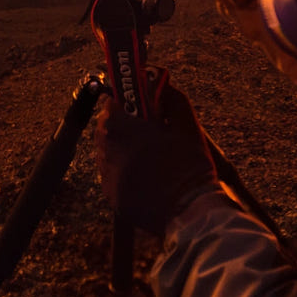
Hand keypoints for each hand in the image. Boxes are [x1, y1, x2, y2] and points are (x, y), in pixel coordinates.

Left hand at [95, 74, 217, 234]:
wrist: (191, 211)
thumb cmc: (190, 166)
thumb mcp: (188, 126)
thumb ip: (172, 99)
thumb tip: (162, 84)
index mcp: (120, 127)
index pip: (112, 102)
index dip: (125, 101)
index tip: (136, 103)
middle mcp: (106, 150)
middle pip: (106, 128)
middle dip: (122, 124)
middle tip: (143, 128)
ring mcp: (107, 176)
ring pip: (107, 152)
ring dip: (122, 148)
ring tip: (146, 153)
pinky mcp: (112, 197)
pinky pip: (113, 176)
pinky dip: (124, 172)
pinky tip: (145, 175)